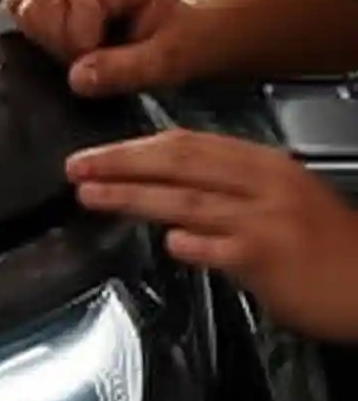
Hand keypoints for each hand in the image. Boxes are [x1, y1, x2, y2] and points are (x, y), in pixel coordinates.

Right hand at [3, 0, 199, 96]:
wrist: (181, 33)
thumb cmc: (179, 41)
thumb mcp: (167, 62)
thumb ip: (125, 70)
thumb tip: (78, 77)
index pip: (82, 1)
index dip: (82, 40)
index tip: (96, 62)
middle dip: (57, 39)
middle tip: (84, 59)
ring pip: (25, 0)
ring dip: (42, 37)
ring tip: (73, 52)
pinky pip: (17, 4)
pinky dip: (29, 31)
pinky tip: (57, 43)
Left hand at [69, 129, 357, 340]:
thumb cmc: (322, 243)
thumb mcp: (276, 194)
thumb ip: (223, 183)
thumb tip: (161, 178)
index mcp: (260, 162)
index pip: (185, 144)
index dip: (133, 147)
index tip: (94, 153)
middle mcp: (261, 183)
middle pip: (178, 163)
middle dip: (120, 164)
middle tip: (77, 167)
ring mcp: (264, 219)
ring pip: (187, 200)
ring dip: (133, 197)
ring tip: (93, 196)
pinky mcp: (267, 257)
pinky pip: (219, 247)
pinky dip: (191, 242)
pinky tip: (167, 241)